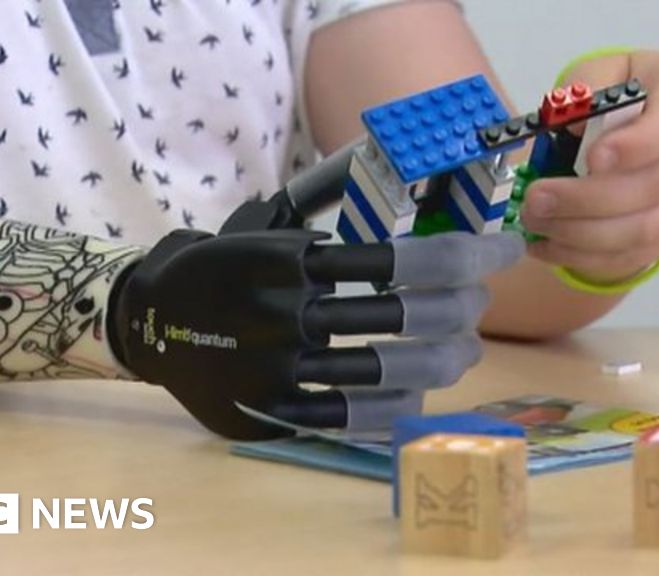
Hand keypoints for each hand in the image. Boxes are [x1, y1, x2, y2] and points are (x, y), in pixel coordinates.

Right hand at [110, 228, 522, 439]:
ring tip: (463, 349)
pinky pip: (354, 416)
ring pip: (390, 372)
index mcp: (291, 259)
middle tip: (477, 304)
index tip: (506, 249)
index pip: (401, 260)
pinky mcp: (272, 411)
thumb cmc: (225, 268)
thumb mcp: (267, 228)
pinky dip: (398, 403)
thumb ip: (330, 225)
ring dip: (446, 360)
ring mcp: (280, 369)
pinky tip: (418, 390)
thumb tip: (406, 217)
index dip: (466, 256)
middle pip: (408, 319)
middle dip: (465, 309)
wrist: (153, 320)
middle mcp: (287, 313)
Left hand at [522, 51, 658, 281]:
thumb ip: (585, 88)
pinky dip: (585, 256)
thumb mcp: (597, 73)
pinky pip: (635, 255)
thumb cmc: (617, 96)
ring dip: (582, 233)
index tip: (592, 159)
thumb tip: (574, 126)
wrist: (636, 126)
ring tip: (536, 221)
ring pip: (648, 229)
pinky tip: (547, 245)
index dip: (637, 144)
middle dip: (588, 198)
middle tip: (536, 198)